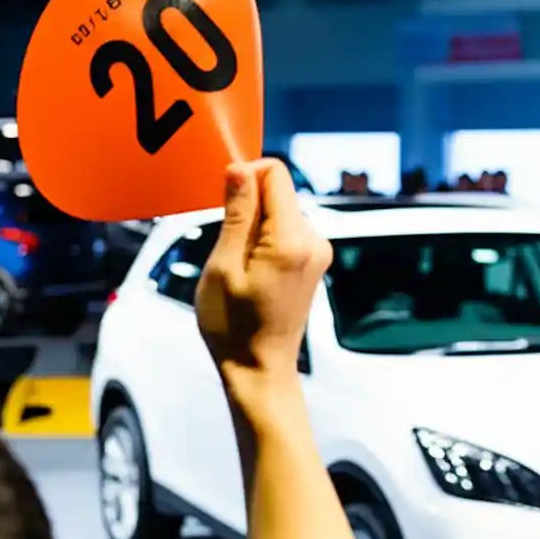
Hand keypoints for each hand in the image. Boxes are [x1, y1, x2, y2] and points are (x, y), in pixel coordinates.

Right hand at [196, 159, 331, 382]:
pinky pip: (284, 231)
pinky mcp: (312, 262)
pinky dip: (262, 240)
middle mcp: (313, 241)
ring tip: (238, 265)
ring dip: (252, 226)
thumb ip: (236, 214)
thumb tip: (239, 169)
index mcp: (292, 240)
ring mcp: (316, 252)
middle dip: (246, 207)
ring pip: (278, 211)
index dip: (244, 177)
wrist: (259, 369)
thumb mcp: (223, 266)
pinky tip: (249, 271)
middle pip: (277, 192)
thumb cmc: (234, 328)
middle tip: (228, 249)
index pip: (275, 174)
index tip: (223, 205)